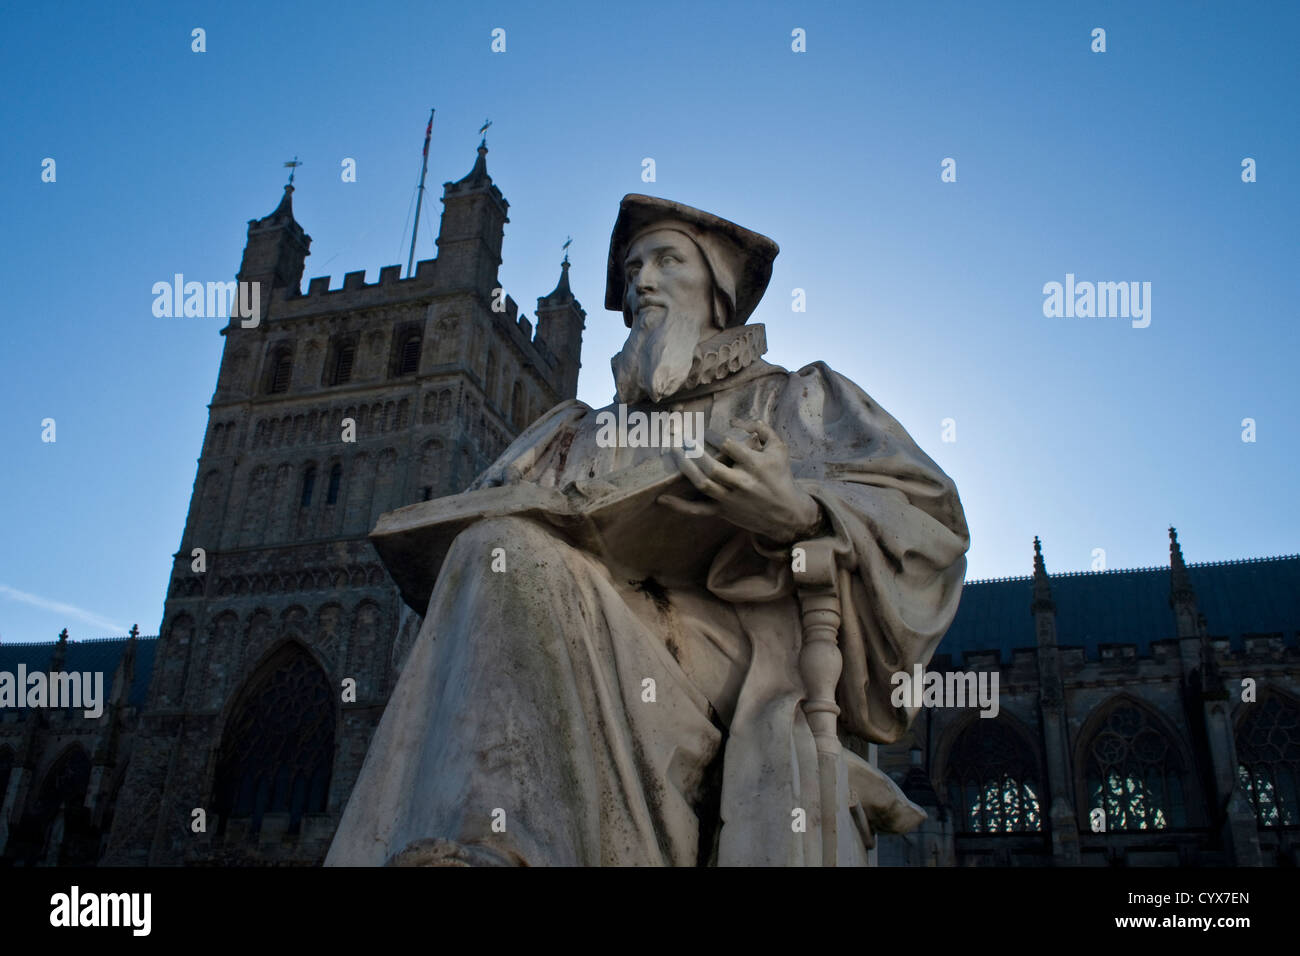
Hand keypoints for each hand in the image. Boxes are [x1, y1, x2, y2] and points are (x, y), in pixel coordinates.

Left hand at [659, 418, 820, 543]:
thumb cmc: (782, 477)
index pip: (729, 446)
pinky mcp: (723, 512)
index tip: (705, 430)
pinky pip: (698, 510)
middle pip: (711, 466)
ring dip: (685, 467)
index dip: (713, 436)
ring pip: (702, 484)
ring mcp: (730, 499)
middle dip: (693, 449)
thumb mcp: (779, 450)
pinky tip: (662, 498)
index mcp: (755, 465)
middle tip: (680, 436)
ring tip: (673, 451)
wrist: (787, 514)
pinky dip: (679, 506)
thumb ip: (764, 430)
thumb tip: (745, 420)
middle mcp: (741, 483)